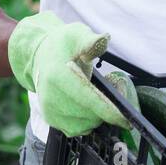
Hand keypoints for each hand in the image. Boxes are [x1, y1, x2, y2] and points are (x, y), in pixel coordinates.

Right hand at [7, 11, 128, 136]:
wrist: (39, 56)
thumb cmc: (61, 45)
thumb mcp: (76, 34)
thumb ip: (90, 40)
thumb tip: (104, 39)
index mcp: (58, 76)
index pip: (88, 99)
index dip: (109, 112)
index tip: (126, 119)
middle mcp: (51, 97)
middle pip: (89, 116)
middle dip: (107, 111)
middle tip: (113, 94)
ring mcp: (50, 110)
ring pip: (85, 125)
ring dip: (97, 117)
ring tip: (98, 97)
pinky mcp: (51, 119)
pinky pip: (77, 129)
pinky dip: (88, 122)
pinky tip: (88, 106)